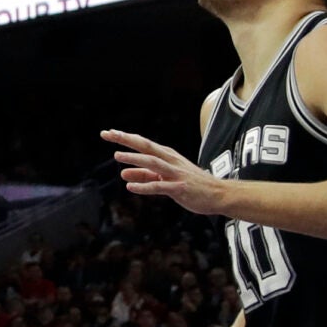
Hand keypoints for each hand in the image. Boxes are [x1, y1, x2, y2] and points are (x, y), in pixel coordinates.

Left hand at [101, 129, 231, 215]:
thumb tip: (123, 174)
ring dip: (135, 159)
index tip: (108, 132)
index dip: (125, 137)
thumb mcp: (164, 177)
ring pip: (153, 163)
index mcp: (166, 156)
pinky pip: (159, 186)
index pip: (143, 143)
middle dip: (126, 139)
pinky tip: (130, 188)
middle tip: (108, 133)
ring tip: (117, 156)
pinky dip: (145, 186)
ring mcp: (176, 174)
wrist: (218, 194)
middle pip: (146, 146)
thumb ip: (144, 175)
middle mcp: (170, 161)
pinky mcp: (180, 188)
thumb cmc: (190, 184)